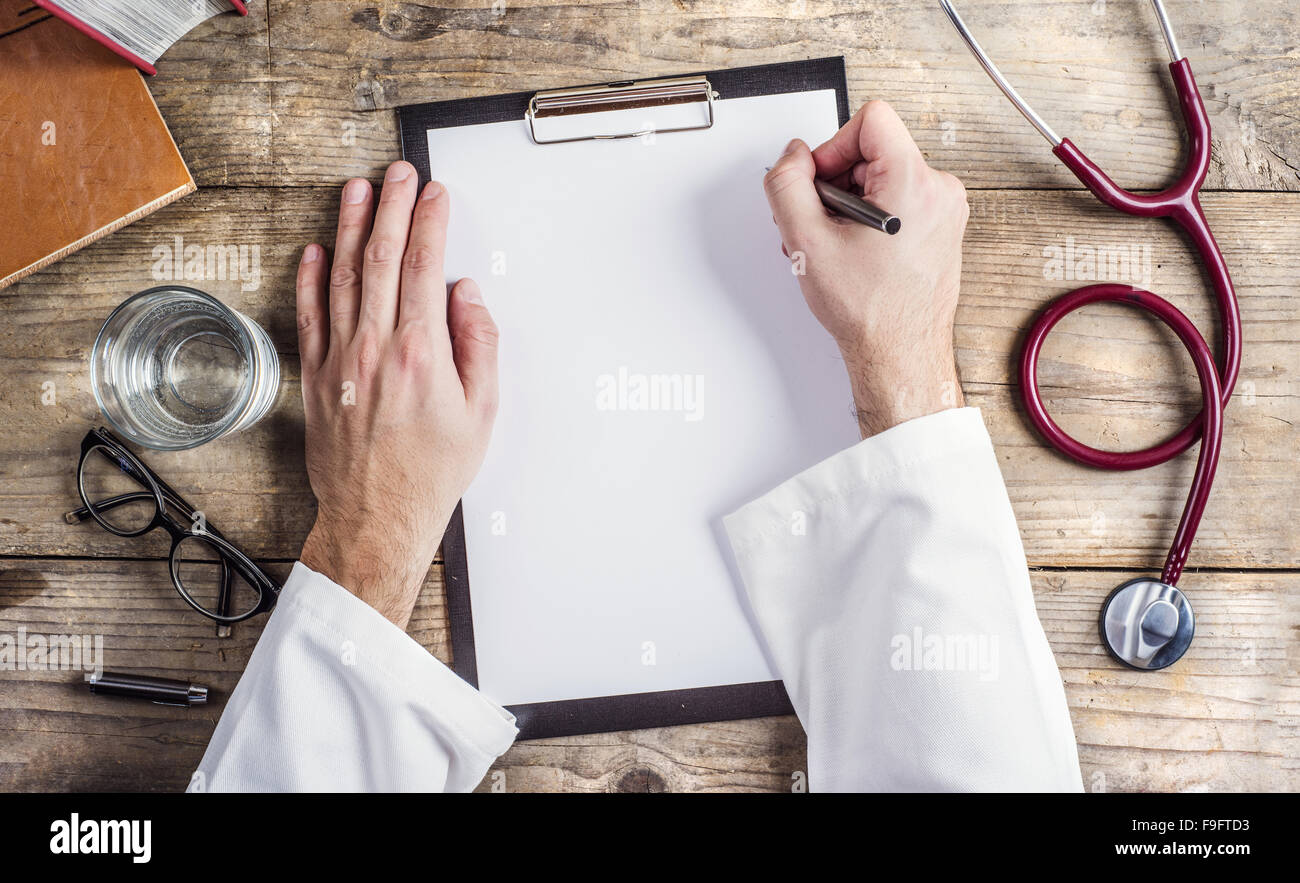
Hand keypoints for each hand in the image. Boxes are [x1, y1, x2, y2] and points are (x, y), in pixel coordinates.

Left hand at [294, 161, 498, 628]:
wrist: (378, 516)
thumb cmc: (430, 472)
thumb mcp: (482, 412)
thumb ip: (479, 346)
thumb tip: (466, 298)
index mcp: (419, 354)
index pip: (422, 268)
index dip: (429, 223)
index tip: (433, 194)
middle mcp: (373, 349)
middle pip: (379, 259)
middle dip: (390, 208)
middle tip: (397, 174)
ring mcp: (339, 360)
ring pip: (340, 277)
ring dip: (348, 228)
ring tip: (356, 191)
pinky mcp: (315, 376)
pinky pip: (309, 314)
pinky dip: (309, 278)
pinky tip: (314, 251)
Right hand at [763, 101, 968, 437]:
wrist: (900, 353)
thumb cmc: (871, 311)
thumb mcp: (807, 241)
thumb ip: (787, 185)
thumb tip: (792, 157)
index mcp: (914, 183)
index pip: (871, 119)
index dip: (833, 146)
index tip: (820, 183)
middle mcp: (939, 190)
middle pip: (874, 149)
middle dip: (838, 182)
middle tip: (823, 224)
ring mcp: (945, 209)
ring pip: (883, 176)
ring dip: (850, 203)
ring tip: (838, 244)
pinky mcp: (942, 226)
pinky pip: (899, 199)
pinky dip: (871, 217)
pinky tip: (856, 250)